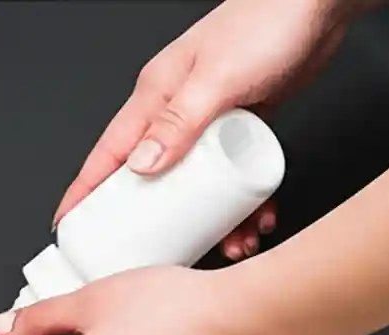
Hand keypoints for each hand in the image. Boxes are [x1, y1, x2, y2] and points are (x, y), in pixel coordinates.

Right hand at [53, 0, 370, 260]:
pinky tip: (258, 216)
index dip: (85, 191)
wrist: (320, 4)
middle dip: (158, 222)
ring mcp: (208, 121)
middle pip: (151, 179)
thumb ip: (178, 120)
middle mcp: (176, 111)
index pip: (108, 153)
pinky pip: (230, 176)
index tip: (68, 226)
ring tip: (232, 243)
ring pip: (196, 184)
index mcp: (155, 95)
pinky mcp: (240, 127)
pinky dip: (243, 201)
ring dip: (213, 219)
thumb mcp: (217, 77)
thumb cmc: (267, 22)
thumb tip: (141, 167)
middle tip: (159, 255)